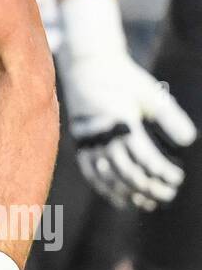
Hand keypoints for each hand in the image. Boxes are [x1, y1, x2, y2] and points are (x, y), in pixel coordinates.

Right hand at [58, 0, 194, 210]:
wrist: (87, 66)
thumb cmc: (124, 78)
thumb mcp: (150, 92)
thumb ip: (170, 116)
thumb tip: (189, 141)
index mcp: (122, 121)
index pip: (146, 158)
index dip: (163, 172)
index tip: (178, 178)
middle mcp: (103, 134)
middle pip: (129, 172)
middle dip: (151, 187)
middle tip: (168, 194)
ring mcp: (89, 141)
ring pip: (110, 178)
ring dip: (131, 193)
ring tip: (150, 202)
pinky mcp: (80, 144)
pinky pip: (92, 174)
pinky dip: (106, 190)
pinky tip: (122, 201)